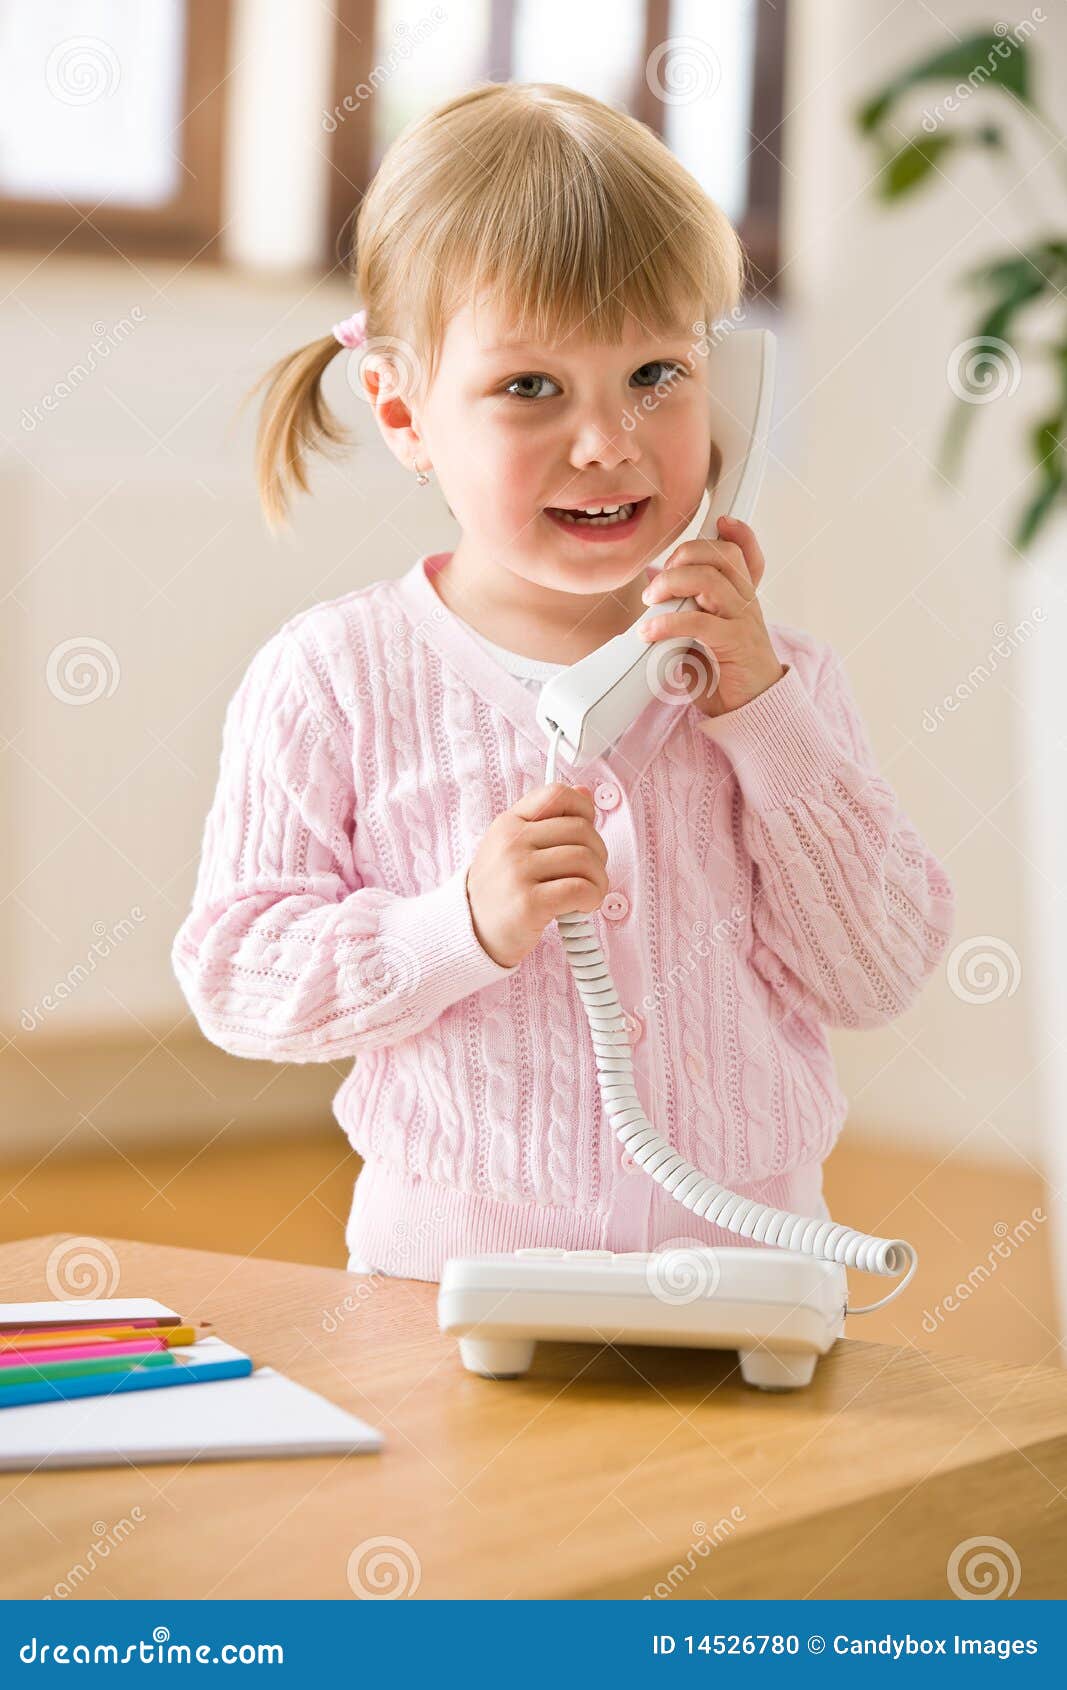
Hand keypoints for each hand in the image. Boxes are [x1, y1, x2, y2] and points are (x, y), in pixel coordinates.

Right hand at [466, 783, 608, 968]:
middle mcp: (511, 842)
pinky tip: (581, 907)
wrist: (469, 933)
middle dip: (598, 854)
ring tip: (587, 894)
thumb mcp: (511, 847)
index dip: (584, 810)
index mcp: (509, 823)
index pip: (557, 794)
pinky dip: (592, 898)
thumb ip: (546, 820)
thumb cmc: (499, 891)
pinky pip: (580, 889)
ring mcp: (518, 871)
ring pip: (585, 860)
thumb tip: (585, 793)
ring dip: (598, 880)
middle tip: (589, 875)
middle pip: (581, 830)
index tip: (584, 835)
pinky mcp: (528, 903)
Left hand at [638, 514, 785, 717]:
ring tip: (651, 600)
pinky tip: (650, 632)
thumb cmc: (725, 677)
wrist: (752, 712)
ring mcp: (743, 622)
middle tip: (659, 579)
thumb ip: (686, 615)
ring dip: (672, 582)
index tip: (721, 522)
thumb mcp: (702, 640)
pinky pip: (699, 621)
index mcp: (742, 600)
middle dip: (685, 554)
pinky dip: (668, 622)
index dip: (740, 534)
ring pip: (710, 579)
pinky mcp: (735, 644)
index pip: (748, 556)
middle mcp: (746, 604)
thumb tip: (654, 596)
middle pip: (722, 556)